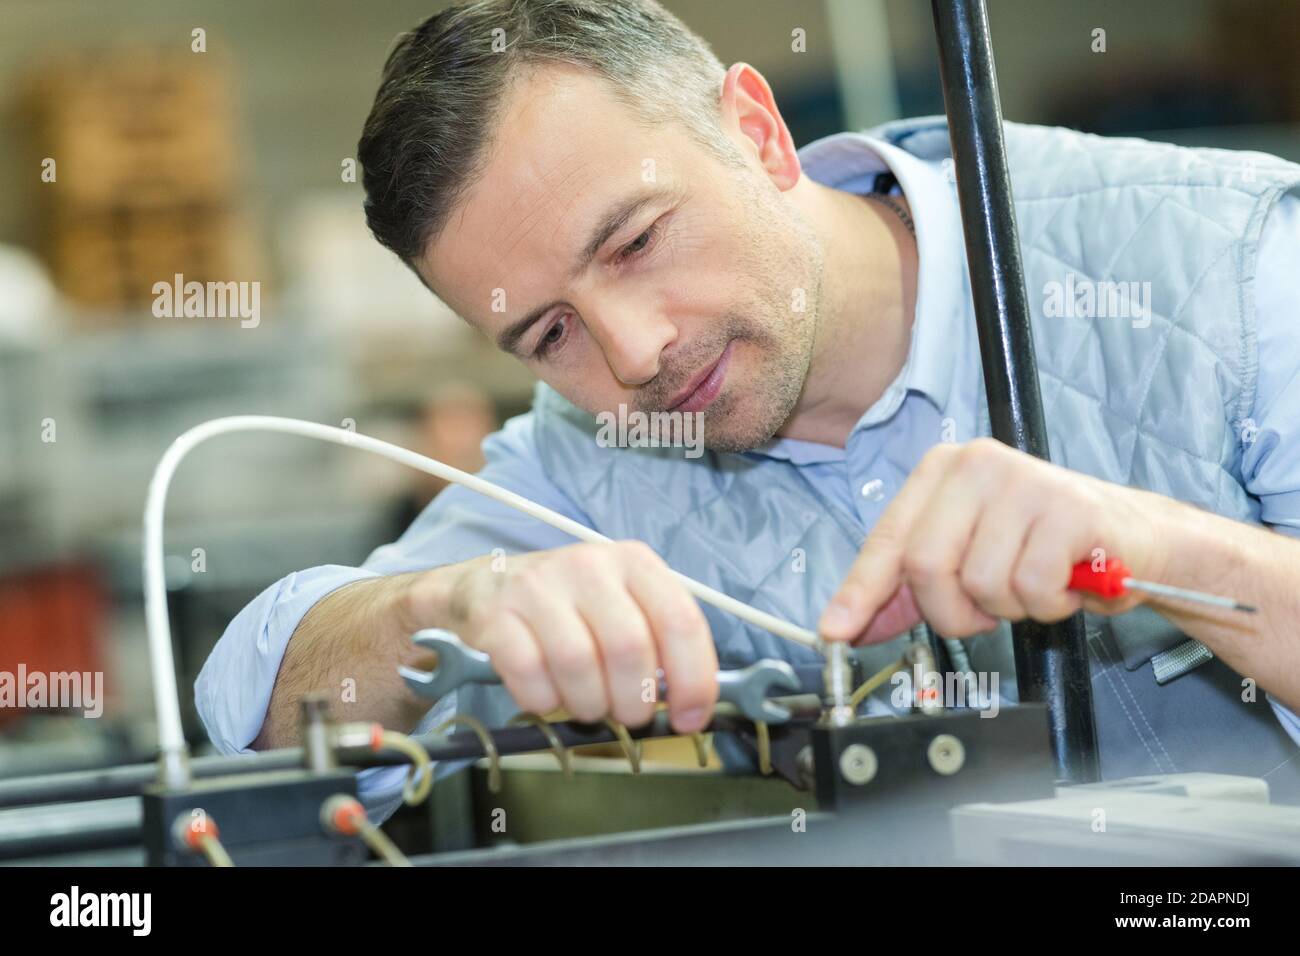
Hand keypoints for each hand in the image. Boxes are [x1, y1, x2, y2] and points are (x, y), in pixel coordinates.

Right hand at [413, 541, 717, 732]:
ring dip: (588, 705)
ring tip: (585, 705)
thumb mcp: (622, 606)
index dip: (693, 680)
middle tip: (626, 715)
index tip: (689, 718)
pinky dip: (544, 702)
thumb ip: (660, 644)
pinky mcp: (495, 614)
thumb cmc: (570, 606)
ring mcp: (538, 587)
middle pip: (629, 648)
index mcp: (634, 562)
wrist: (484, 585)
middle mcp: (589, 565)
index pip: (680, 621)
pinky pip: (529, 676)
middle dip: (634, 701)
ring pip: (579, 665)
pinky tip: (546, 696)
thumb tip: (692, 706)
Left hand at [819, 439, 1166, 643]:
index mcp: (942, 471)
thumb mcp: (968, 559)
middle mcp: (976, 465)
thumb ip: (907, 590)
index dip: (861, 593)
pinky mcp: (1068, 509)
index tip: (836, 633)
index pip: (887, 540)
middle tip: (985, 612)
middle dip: (952, 611)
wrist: (1137, 540)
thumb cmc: (1047, 547)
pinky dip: (1048, 604)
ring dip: (1009, 607)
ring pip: (979, 583)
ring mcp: (1023, 481)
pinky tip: (1065, 582)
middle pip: (925, 566)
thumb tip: (847, 626)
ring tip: (1035, 583)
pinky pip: (1031, 586)